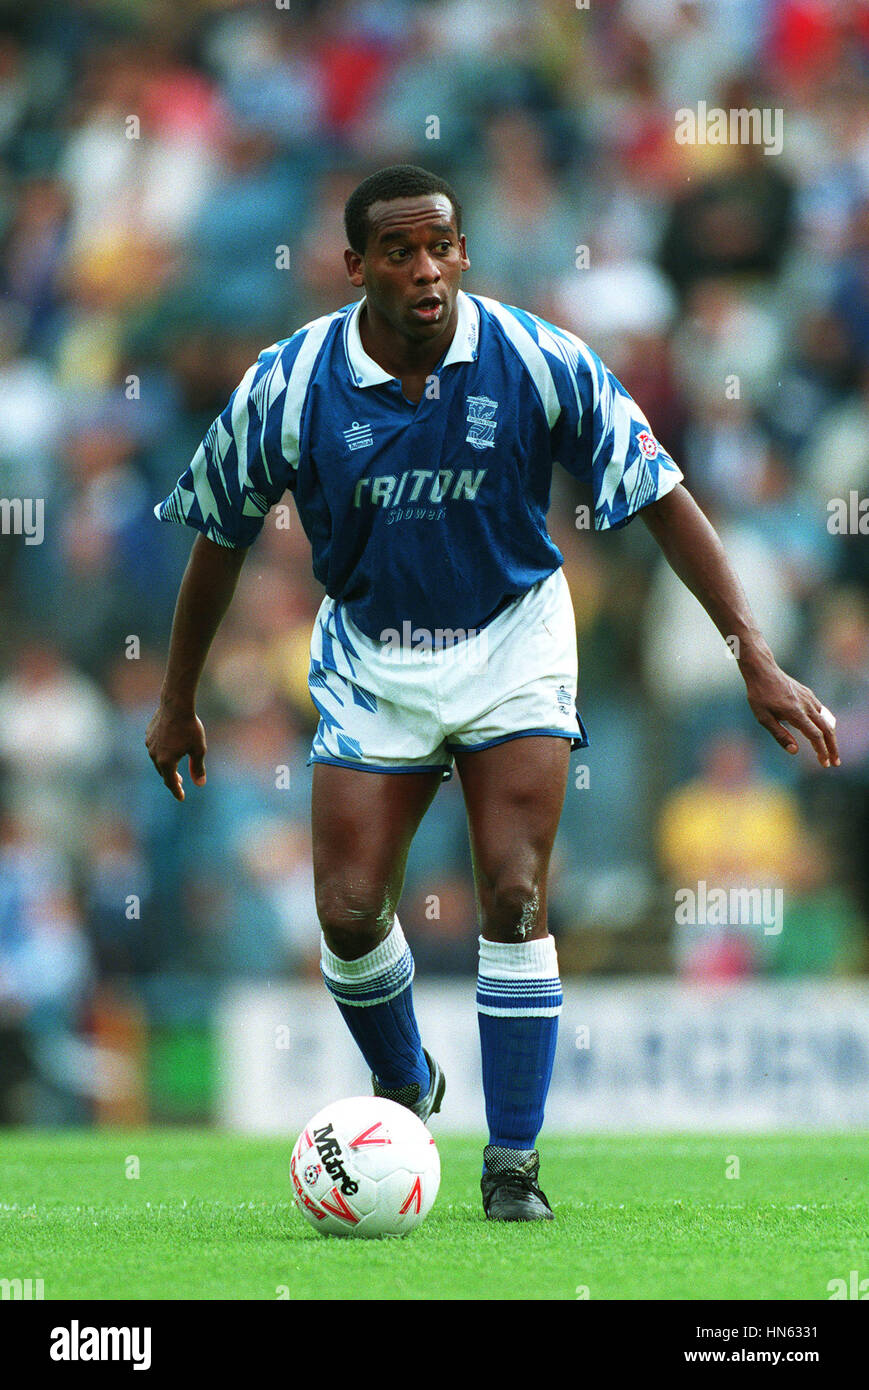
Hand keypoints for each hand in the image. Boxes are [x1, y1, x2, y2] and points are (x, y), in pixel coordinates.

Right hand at [145, 703, 207, 800]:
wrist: (176, 705)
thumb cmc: (190, 727)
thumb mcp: (198, 749)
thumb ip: (198, 768)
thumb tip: (200, 784)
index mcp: (166, 762)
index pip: (171, 782)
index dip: (177, 791)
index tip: (181, 798)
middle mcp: (154, 755)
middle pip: (163, 772)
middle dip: (172, 779)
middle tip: (180, 783)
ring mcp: (149, 744)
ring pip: (158, 760)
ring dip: (166, 765)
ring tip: (174, 765)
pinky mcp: (148, 735)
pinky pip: (155, 748)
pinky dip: (162, 752)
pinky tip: (169, 747)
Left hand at [740, 651, 839, 767]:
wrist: (762, 670)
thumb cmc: (759, 695)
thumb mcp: (763, 718)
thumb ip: (780, 735)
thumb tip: (795, 751)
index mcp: (795, 713)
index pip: (815, 736)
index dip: (822, 751)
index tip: (825, 764)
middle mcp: (806, 705)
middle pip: (827, 730)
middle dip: (833, 748)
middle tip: (835, 762)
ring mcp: (809, 698)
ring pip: (826, 720)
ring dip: (830, 737)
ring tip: (830, 749)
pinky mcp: (808, 694)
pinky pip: (821, 711)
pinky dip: (824, 724)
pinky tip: (821, 731)